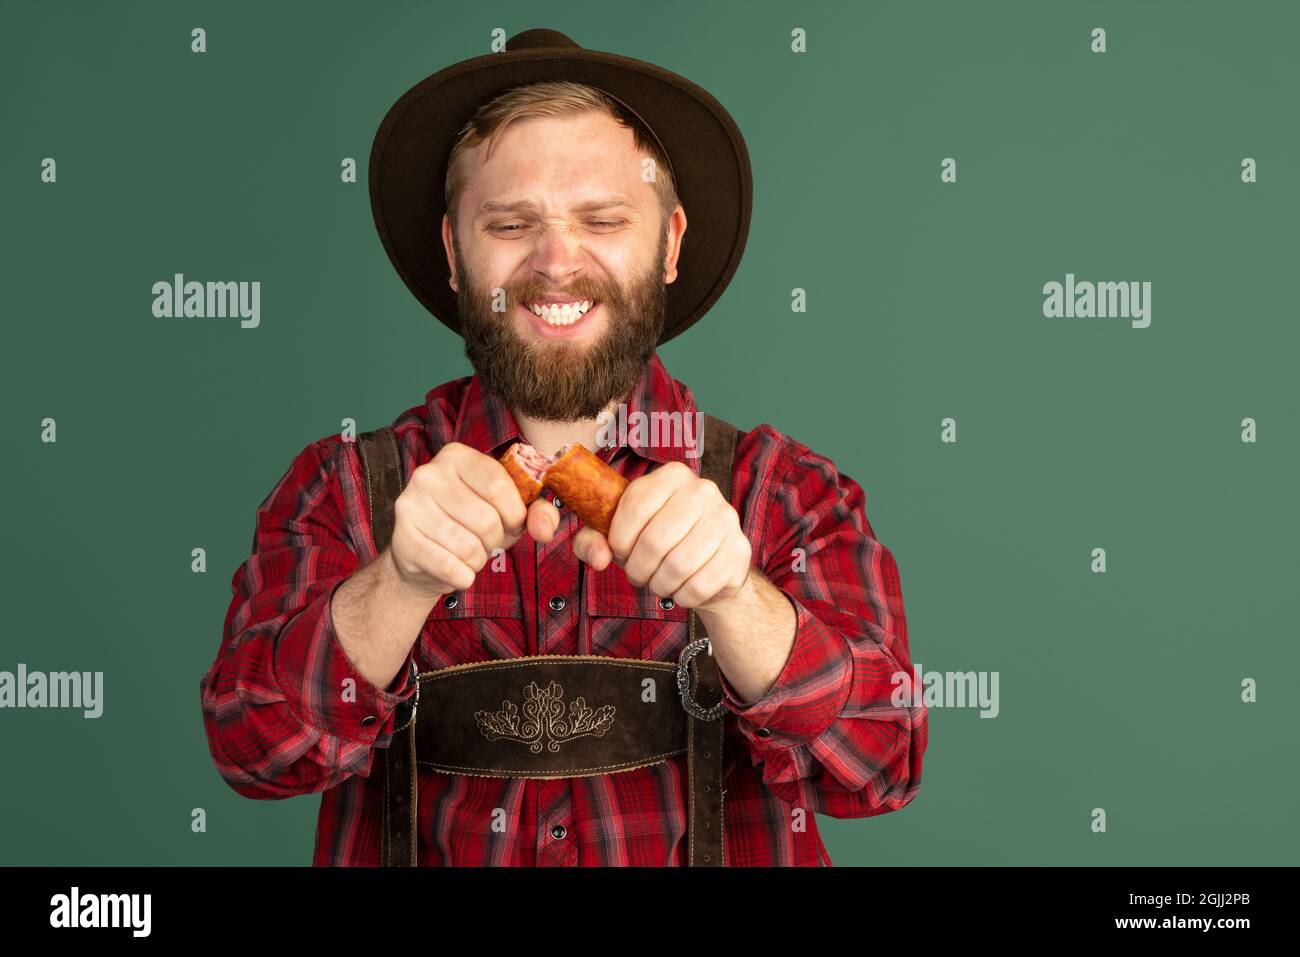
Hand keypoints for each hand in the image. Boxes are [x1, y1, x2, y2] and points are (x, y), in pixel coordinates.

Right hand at [388, 442, 554, 597]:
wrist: (422, 556)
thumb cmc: (471, 526)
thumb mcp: (509, 512)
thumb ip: (537, 512)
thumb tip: (544, 529)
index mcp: (457, 456)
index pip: (499, 485)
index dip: (514, 514)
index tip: (512, 523)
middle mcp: (429, 474)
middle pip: (486, 519)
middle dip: (496, 541)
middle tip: (485, 542)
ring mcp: (410, 504)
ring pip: (469, 547)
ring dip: (479, 560)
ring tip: (469, 554)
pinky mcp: (402, 538)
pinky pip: (450, 567)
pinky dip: (463, 577)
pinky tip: (457, 570)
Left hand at [573, 461, 752, 610]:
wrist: (713, 564)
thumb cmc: (660, 543)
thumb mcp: (621, 535)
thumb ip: (593, 540)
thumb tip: (598, 557)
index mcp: (672, 476)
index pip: (635, 506)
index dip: (619, 539)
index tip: (620, 552)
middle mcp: (703, 490)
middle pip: (655, 540)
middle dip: (637, 568)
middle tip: (638, 574)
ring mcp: (725, 519)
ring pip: (677, 566)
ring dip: (659, 584)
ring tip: (658, 582)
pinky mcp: (738, 550)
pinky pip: (699, 585)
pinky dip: (682, 596)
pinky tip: (681, 589)